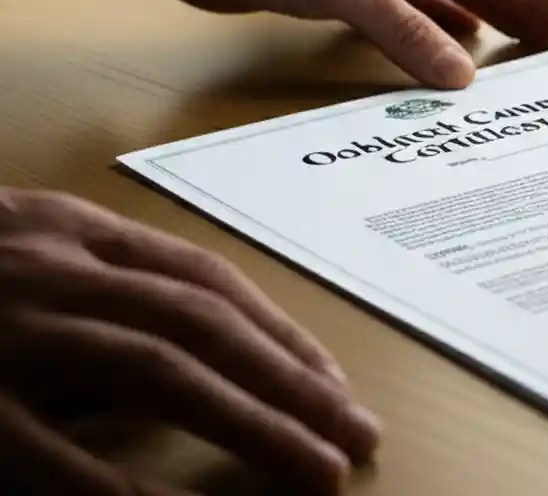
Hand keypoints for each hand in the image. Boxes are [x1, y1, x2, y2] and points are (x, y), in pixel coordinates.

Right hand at [0, 187, 378, 494]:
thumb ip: (106, 313)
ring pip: (160, 370)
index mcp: (71, 231)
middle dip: (292, 382)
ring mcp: (11, 334)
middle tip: (360, 435)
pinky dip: (142, 491)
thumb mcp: (23, 277)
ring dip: (254, 423)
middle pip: (203, 322)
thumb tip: (206, 374)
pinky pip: (67, 460)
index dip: (282, 332)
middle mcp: (53, 273)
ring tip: (321, 470)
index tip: (337, 384)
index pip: (204, 278)